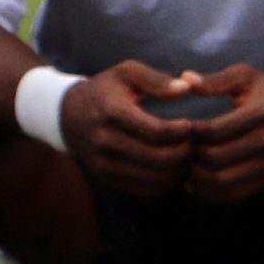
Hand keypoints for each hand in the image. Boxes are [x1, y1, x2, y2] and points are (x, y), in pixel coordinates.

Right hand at [64, 60, 203, 199]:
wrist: (68, 115)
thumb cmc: (105, 90)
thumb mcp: (126, 73)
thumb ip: (157, 80)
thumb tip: (186, 89)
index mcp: (112, 112)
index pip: (155, 131)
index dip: (181, 132)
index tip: (191, 125)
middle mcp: (105, 142)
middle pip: (157, 159)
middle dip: (184, 153)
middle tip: (195, 143)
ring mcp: (104, 164)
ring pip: (153, 179)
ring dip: (177, 171)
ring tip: (187, 155)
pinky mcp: (107, 179)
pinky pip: (144, 190)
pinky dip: (165, 183)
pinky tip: (173, 167)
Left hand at [180, 62, 263, 204]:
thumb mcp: (248, 78)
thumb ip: (217, 80)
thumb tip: (186, 79)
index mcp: (263, 112)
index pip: (217, 130)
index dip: (193, 133)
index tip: (181, 129)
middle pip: (218, 157)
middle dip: (192, 155)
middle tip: (179, 150)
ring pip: (224, 181)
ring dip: (198, 178)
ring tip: (184, 167)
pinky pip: (234, 194)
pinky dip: (210, 193)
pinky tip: (196, 182)